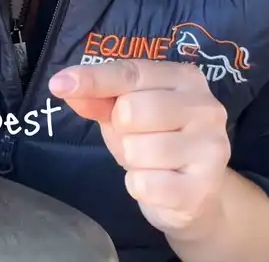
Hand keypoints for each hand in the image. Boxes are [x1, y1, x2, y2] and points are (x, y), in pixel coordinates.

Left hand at [48, 60, 230, 238]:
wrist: (197, 195)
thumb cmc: (157, 140)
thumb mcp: (124, 113)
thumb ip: (98, 97)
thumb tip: (64, 85)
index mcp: (186, 78)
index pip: (130, 72)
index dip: (93, 79)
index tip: (58, 84)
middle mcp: (205, 107)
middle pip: (130, 110)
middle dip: (121, 129)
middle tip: (138, 138)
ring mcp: (210, 148)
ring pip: (136, 149)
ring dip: (131, 160)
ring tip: (151, 162)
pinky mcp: (203, 188)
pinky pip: (144, 184)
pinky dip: (139, 186)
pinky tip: (159, 184)